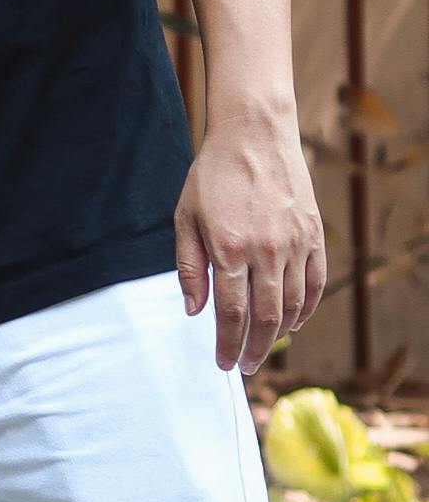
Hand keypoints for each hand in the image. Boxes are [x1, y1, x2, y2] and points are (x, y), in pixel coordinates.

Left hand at [176, 109, 324, 374]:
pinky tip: (293, 321)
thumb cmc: (211, 176)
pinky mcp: (313, 235)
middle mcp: (266, 250)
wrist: (254, 135)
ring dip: (279, 333)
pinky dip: (306, 308)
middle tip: (246, 366)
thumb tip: (195, 311)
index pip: (232, 313)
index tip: (224, 364)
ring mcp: (295, 243)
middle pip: (266, 317)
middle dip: (255, 349)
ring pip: (293, 304)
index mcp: (229, 248)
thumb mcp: (185, 218)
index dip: (228, 344)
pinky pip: (315, 283)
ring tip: (265, 347)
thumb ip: (190, 267)